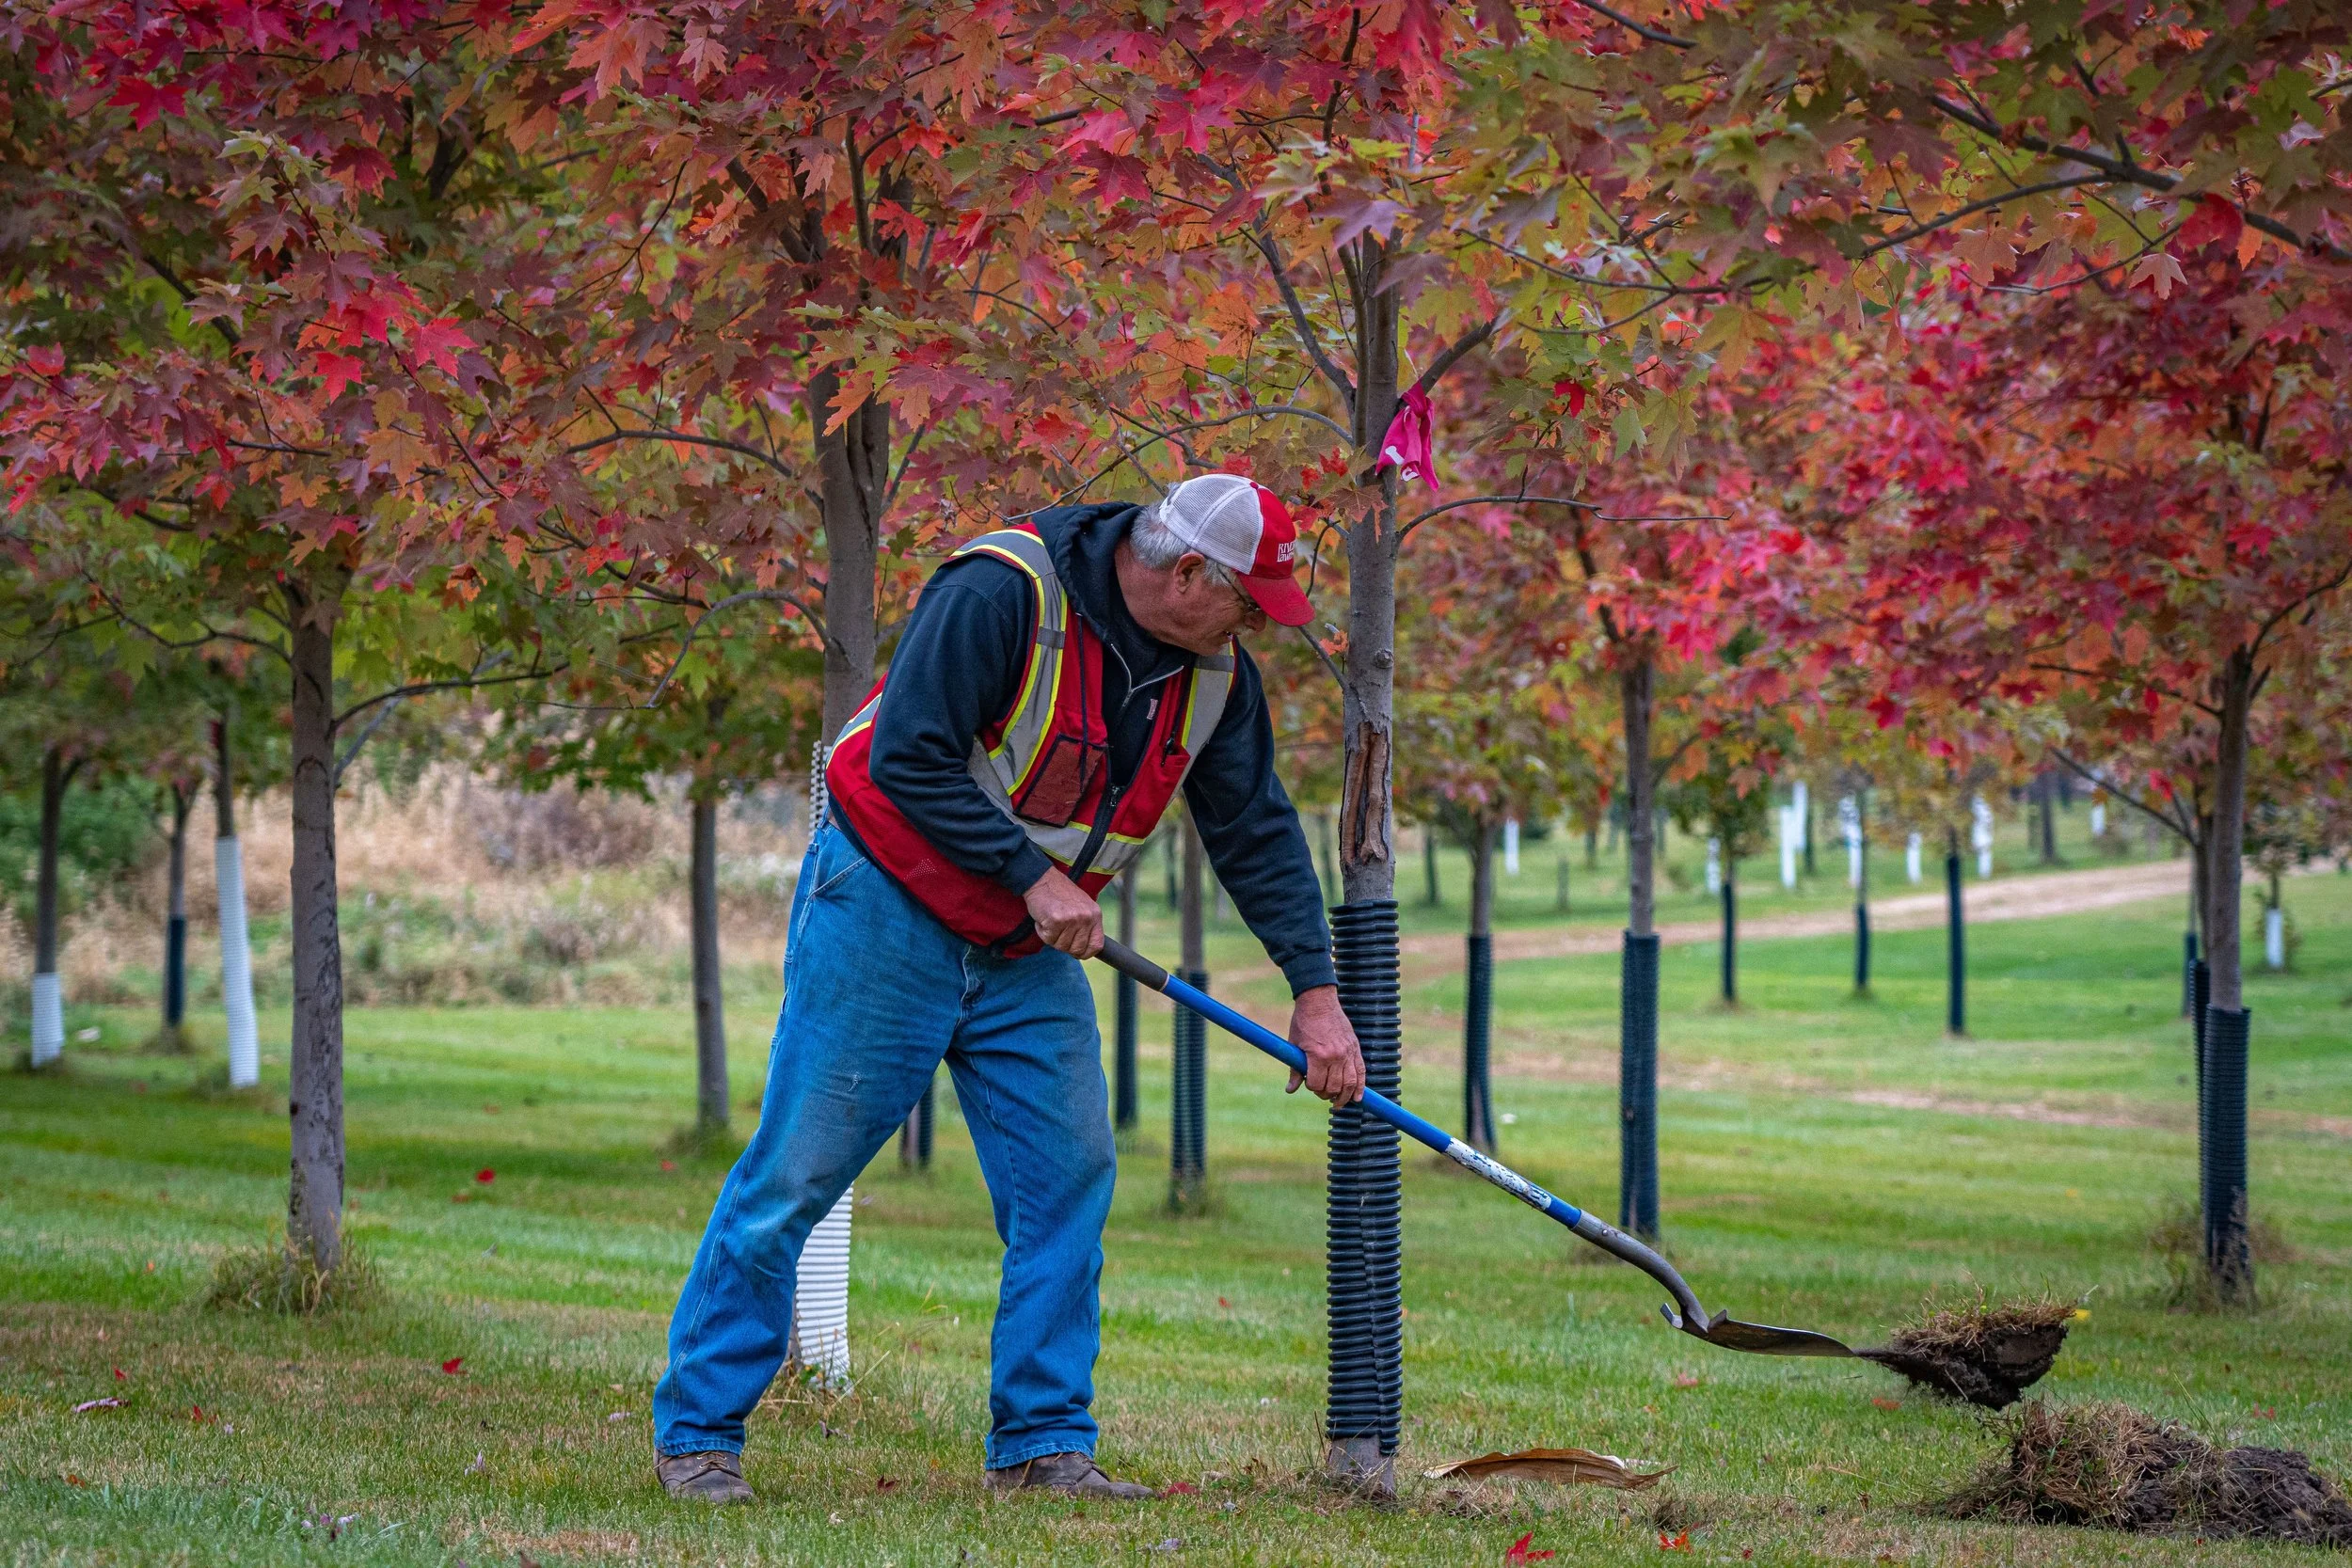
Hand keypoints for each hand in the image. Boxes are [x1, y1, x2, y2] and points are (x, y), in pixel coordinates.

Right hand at [1023, 866, 1103, 956]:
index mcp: (1095, 914)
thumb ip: (1086, 926)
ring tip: (1051, 921)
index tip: (1077, 953)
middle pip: (1077, 949)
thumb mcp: (1082, 907)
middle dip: (1065, 945)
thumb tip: (1084, 950)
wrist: (1042, 879)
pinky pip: (1048, 939)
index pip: (1097, 945)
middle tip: (1057, 932)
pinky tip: (1044, 919)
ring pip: (1061, 946)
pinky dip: (1042, 932)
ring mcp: (1071, 920)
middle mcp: (1086, 918)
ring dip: (1052, 937)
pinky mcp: (1056, 921)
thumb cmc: (1060, 894)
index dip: (1086, 953)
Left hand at [1286, 985, 1364, 1104]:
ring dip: (1344, 1097)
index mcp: (1318, 1056)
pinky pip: (1361, 1072)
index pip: (1316, 1084)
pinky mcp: (1355, 1048)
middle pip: (1333, 1087)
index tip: (1308, 1083)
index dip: (1311, 1087)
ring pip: (1350, 1084)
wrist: (1319, 1001)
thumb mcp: (1294, 1045)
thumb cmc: (1303, 1022)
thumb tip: (1290, 1090)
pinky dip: (1360, 1087)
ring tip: (1338, 1103)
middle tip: (1321, 1093)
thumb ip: (1295, 1070)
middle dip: (1325, 1094)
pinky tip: (1357, 1098)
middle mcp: (1335, 1056)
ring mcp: (1347, 1053)